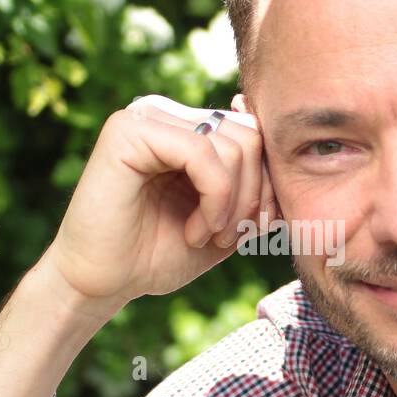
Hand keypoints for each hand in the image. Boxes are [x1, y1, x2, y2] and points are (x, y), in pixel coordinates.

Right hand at [40, 93, 277, 304]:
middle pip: (250, 135)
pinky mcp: (129, 131)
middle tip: (231, 237)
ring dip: (232, 204)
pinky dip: (214, 200)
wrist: (103, 283)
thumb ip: (255, 186)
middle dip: (254, 195)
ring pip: (232, 143)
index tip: (255, 229)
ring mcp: (146, 116)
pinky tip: (195, 230)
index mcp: (187, 127)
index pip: (254, 133)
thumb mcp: (226, 221)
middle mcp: (167, 112)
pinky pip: (203, 153)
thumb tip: (293, 151)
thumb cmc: (158, 254)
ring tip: (207, 236)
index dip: (266, 183)